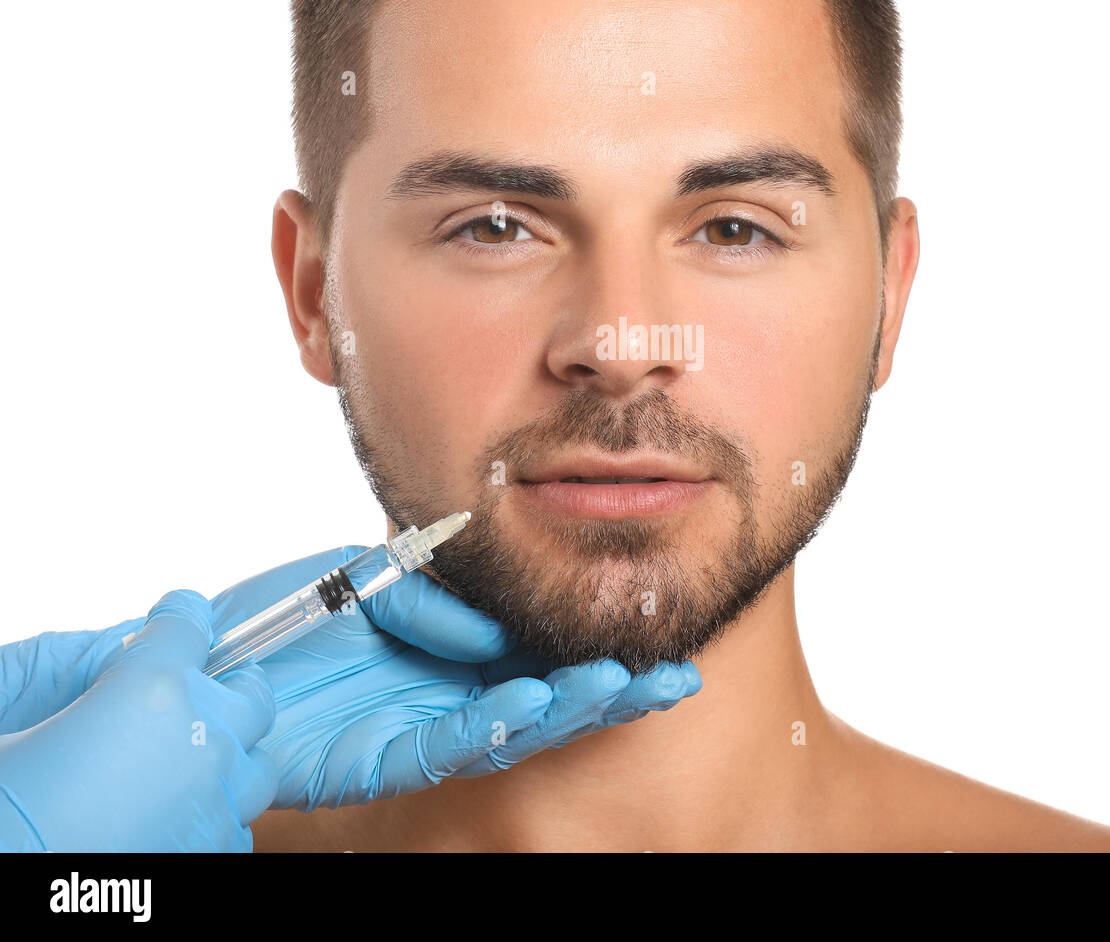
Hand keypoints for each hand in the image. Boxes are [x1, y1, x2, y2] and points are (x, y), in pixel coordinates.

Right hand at [0, 590, 277, 850]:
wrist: (13, 875)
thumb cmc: (7, 807)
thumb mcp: (23, 729)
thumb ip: (68, 683)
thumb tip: (100, 678)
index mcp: (152, 687)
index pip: (188, 623)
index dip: (179, 617)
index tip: (177, 618)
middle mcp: (202, 738)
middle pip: (251, 696)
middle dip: (230, 691)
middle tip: (201, 699)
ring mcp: (217, 799)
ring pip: (257, 768)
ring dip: (232, 763)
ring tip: (195, 770)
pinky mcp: (214, 851)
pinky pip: (240, 828)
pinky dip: (216, 820)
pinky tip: (182, 822)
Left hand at [206, 546, 701, 810]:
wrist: (203, 669)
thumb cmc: (279, 623)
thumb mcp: (356, 579)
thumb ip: (423, 596)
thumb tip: (487, 631)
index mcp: (448, 647)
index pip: (534, 645)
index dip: (588, 640)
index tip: (645, 626)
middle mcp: (448, 690)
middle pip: (547, 695)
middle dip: (611, 689)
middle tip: (675, 678)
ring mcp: (422, 728)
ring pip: (516, 726)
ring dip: (571, 707)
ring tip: (622, 685)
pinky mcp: (386, 760)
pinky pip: (453, 744)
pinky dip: (498, 723)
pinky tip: (536, 701)